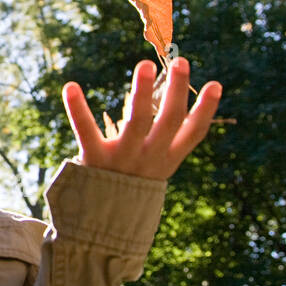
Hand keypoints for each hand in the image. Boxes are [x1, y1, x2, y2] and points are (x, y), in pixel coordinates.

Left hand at [61, 57, 221, 179]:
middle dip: (176, 91)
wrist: (104, 224)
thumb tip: (179, 95)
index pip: (193, 133)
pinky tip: (71, 86)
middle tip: (180, 61)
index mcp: (167, 158)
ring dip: (142, 92)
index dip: (206, 110)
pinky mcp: (94, 159)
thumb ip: (169, 137)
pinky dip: (77, 109)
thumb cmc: (133, 183)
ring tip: (146, 64)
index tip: (215, 84)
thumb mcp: (157, 164)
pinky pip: (86, 131)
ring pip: (137, 122)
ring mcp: (123, 158)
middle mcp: (149, 157)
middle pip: (168, 121)